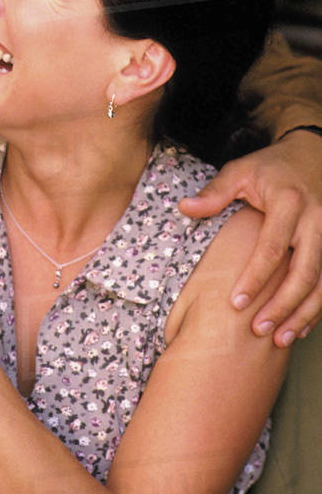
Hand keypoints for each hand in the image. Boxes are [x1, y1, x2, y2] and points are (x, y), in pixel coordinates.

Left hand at [179, 130, 321, 344]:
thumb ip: (215, 192)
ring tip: (279, 338)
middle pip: (304, 273)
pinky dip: (315, 308)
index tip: (235, 303)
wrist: (313, 155)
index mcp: (288, 203)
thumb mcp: (241, 171)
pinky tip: (299, 328)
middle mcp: (315, 221)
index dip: (255, 278)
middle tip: (258, 329)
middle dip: (282, 306)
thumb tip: (184, 208)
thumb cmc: (271, 167)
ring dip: (302, 314)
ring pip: (321, 284)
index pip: (272, 248)